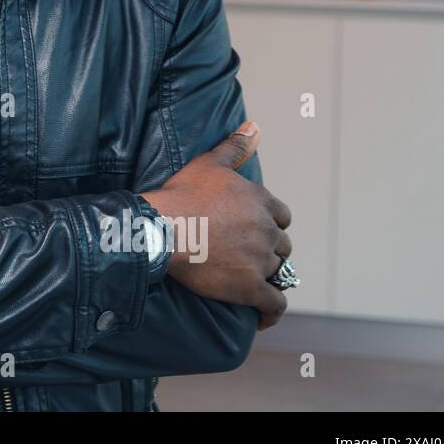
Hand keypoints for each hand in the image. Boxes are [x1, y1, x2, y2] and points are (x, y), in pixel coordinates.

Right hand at [141, 122, 292, 330]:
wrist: (161, 229)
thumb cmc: (182, 195)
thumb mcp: (209, 163)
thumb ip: (235, 146)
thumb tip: (255, 127)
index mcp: (261, 202)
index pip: (282, 217)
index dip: (270, 223)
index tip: (254, 229)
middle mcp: (267, 230)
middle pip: (281, 245)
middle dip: (268, 250)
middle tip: (246, 255)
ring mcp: (260, 259)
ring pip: (276, 272)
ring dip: (266, 276)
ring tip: (247, 281)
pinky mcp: (250, 286)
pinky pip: (273, 303)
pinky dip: (272, 311)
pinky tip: (264, 316)